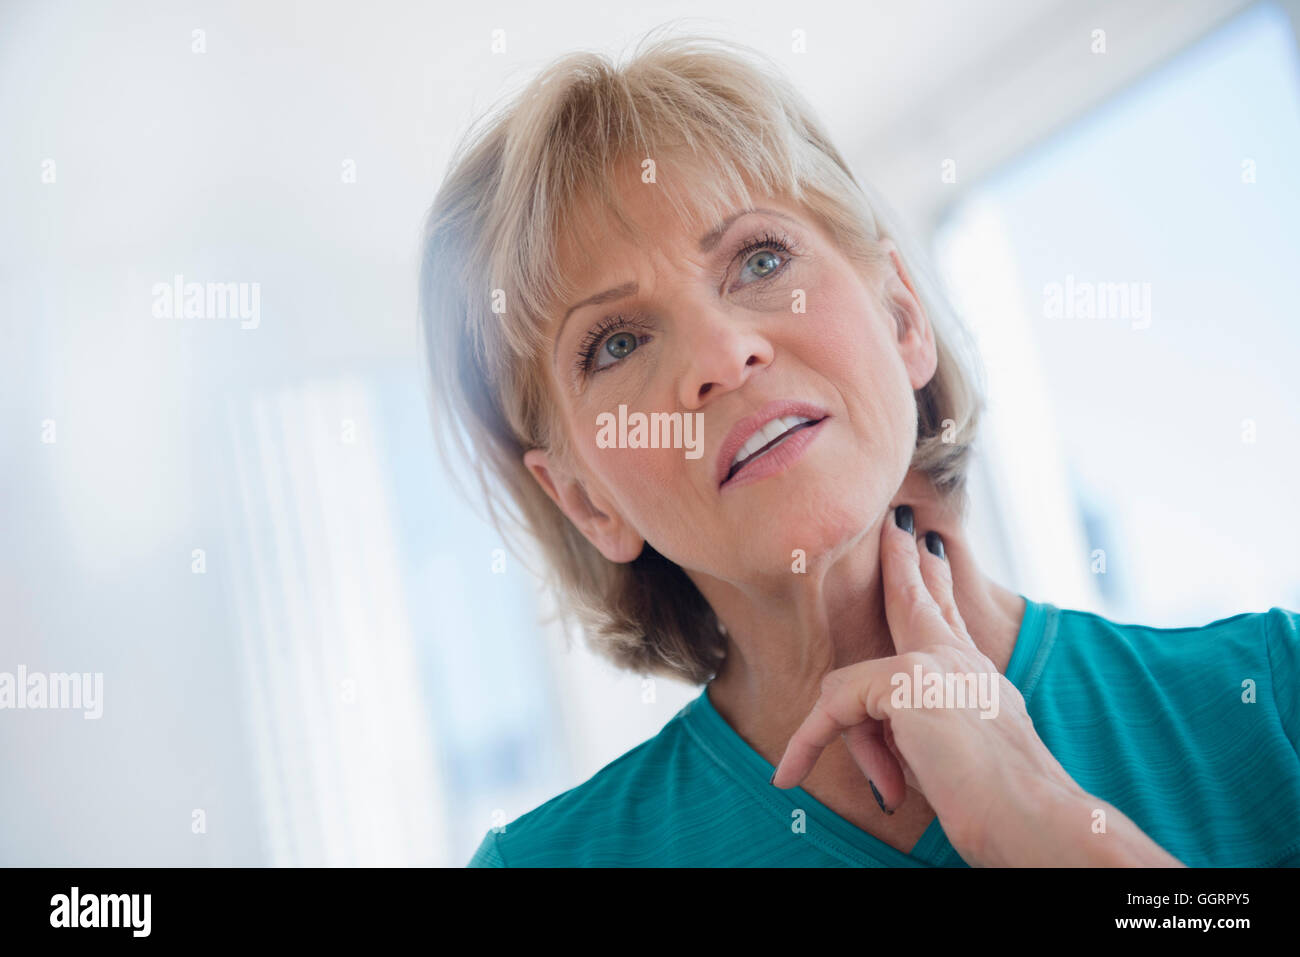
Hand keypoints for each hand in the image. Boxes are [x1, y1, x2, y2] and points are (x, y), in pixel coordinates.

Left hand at [769, 504, 1179, 866]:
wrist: (1037, 821)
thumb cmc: (1005, 808)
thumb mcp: (956, 758)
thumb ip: (922, 730)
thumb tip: (885, 731)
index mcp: (978, 678)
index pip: (950, 620)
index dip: (936, 585)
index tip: (930, 550)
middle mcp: (962, 662)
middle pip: (920, 600)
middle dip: (901, 561)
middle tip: (896, 524)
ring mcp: (938, 664)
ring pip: (852, 687)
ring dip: (837, 748)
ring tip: (795, 775)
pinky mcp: (910, 683)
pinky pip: (834, 710)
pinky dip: (807, 746)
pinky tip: (788, 775)